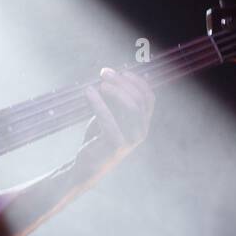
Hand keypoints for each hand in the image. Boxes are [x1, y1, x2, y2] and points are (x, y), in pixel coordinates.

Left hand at [71, 67, 154, 182]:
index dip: (137, 81)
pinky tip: (88, 93)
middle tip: (104, 73)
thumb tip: (109, 76)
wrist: (87, 164)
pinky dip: (98, 103)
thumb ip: (113, 100)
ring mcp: (132, 140)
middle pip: (139, 100)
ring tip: (100, 83)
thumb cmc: (99, 137)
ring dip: (115, 91)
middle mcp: (142, 131)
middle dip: (122, 82)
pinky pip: (109, 119)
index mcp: (143, 123)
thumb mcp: (108, 114)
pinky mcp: (116, 145)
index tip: (121, 70)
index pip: (149, 97)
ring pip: (131, 108)